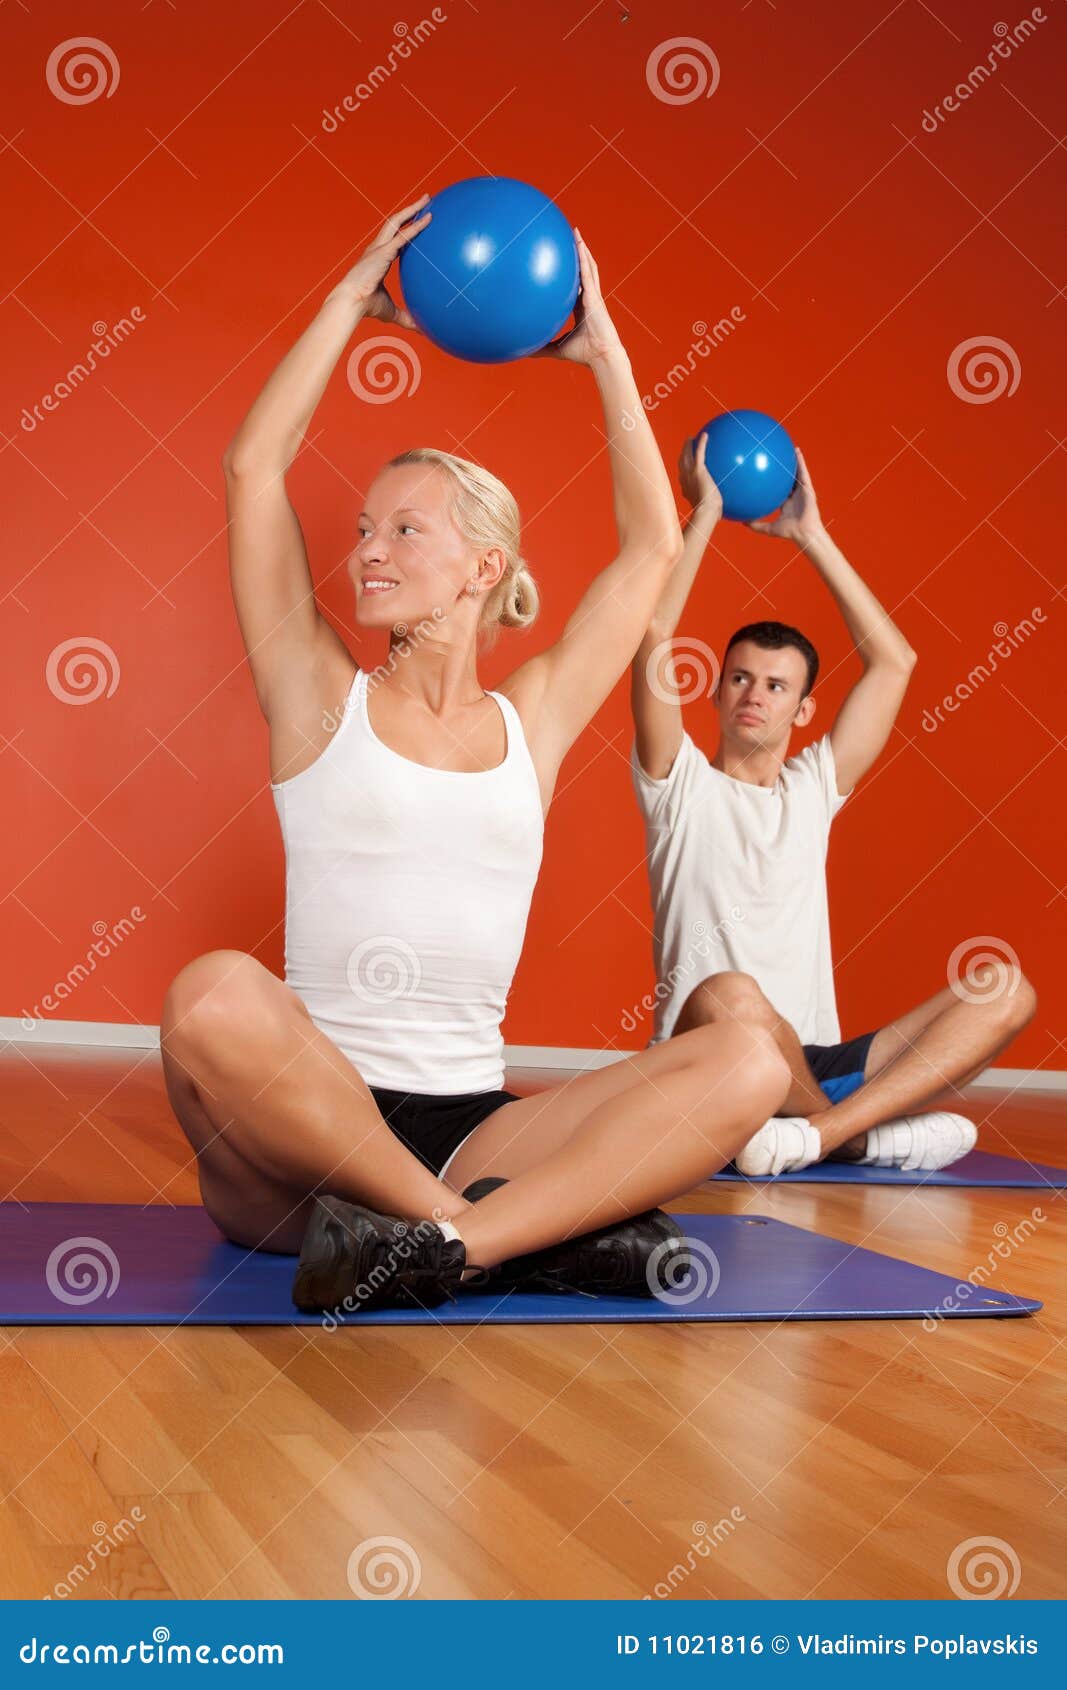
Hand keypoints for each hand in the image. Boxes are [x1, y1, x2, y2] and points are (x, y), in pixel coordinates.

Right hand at [332, 193, 430, 328]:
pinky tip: (429, 219)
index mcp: (377, 258)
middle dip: (409, 210)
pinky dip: (416, 226)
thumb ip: (406, 317)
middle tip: (425, 201)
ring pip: (398, 221)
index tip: (416, 223)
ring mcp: (379, 247)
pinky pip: (403, 236)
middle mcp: (377, 248)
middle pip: (395, 223)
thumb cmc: (366, 307)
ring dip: (412, 209)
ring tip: (427, 200)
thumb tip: (422, 329)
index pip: (394, 240)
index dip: (405, 230)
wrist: (350, 302)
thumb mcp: (391, 311)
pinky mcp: (383, 251)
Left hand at [531, 230, 624, 364]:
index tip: (563, 262)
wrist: (601, 356)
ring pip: (588, 266)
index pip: (576, 285)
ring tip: (575, 233)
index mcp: (582, 307)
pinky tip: (579, 244)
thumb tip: (523, 351)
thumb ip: (542, 347)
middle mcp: (589, 297)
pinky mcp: (594, 295)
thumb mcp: (557, 349)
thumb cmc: (584, 354)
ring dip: (583, 249)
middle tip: (570, 239)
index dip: (572, 273)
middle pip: (584, 270)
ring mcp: (593, 295)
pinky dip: (583, 257)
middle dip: (579, 254)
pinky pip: (587, 272)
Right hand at [679, 431, 722, 521]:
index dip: (684, 471)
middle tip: (685, 448)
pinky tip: (706, 435)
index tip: (686, 467)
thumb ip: (713, 509)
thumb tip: (720, 515)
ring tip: (690, 439)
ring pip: (686, 456)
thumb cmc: (710, 516)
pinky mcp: (698, 470)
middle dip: (682, 455)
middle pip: (681, 464)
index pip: (683, 478)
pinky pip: (699, 452)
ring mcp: (690, 474)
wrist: (706, 512)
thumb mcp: (711, 511)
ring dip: (687, 446)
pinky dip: (701, 443)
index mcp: (686, 489)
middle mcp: (685, 480)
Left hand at [747, 447, 823, 544]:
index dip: (774, 482)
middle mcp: (794, 496)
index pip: (780, 490)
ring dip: (794, 461)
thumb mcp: (769, 528)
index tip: (767, 474)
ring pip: (797, 473)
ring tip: (788, 449)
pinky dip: (801, 462)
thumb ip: (756, 525)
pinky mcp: (808, 488)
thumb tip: (743, 521)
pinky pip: (803, 472)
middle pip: (789, 479)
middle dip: (784, 469)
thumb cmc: (789, 532)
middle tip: (777, 458)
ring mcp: (802, 491)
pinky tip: (796, 452)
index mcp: (787, 503)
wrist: (804, 533)